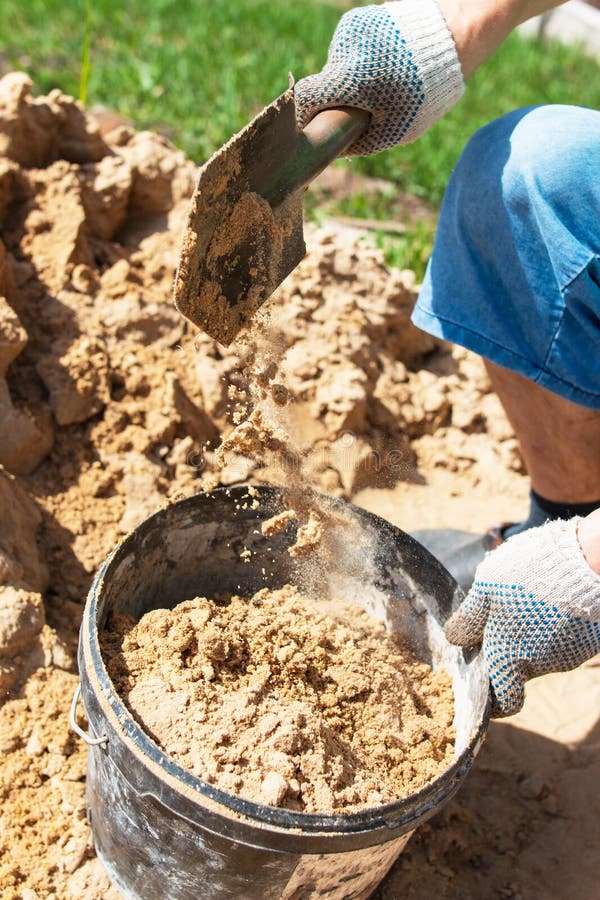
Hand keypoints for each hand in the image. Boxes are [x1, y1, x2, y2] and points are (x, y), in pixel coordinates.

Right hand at [295, 1, 463, 155]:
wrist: (452, 38)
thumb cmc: (424, 93)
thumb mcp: (394, 130)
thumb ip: (360, 144)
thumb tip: (334, 151)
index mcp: (347, 78)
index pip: (306, 98)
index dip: (304, 117)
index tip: (311, 129)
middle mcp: (342, 50)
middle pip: (324, 83)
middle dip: (339, 100)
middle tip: (367, 110)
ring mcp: (349, 31)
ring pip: (338, 66)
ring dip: (352, 80)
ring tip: (383, 83)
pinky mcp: (357, 19)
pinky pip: (349, 49)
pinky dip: (361, 61)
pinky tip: (385, 65)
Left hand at [445, 518, 599, 716]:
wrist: (582, 561)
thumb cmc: (527, 574)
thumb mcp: (485, 589)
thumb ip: (469, 618)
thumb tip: (455, 639)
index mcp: (509, 658)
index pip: (506, 701)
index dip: (496, 701)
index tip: (487, 687)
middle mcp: (541, 664)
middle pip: (521, 667)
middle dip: (511, 648)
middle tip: (505, 615)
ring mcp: (569, 653)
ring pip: (544, 651)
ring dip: (534, 634)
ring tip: (532, 597)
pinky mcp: (588, 640)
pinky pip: (566, 638)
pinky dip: (557, 626)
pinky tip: (554, 598)